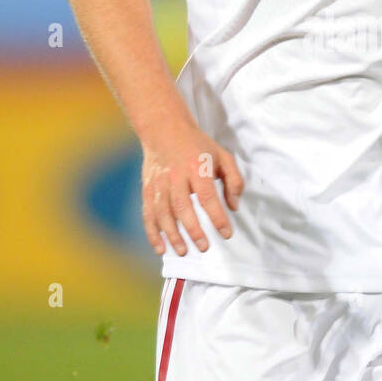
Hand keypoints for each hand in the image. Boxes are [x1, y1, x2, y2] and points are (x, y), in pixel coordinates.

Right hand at [141, 123, 243, 256]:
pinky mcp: (147, 189)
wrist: (164, 129)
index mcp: (196, 167)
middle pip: (182, 207)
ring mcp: (159, 184)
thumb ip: (234, 180)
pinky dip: (153, 233)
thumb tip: (234, 206)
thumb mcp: (223, 156)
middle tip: (204, 247)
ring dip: (172, 235)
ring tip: (183, 251)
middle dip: (193, 230)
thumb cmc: (198, 146)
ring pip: (163, 213)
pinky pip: (148, 214)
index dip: (217, 217)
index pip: (207, 196)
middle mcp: (175, 176)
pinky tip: (160, 248)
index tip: (226, 233)